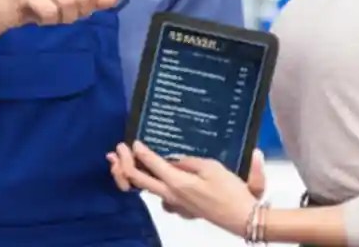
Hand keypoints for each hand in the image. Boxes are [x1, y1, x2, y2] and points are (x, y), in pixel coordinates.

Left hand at [107, 144, 265, 202]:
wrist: (242, 217)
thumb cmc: (230, 190)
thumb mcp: (211, 167)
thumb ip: (188, 162)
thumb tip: (173, 159)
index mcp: (177, 182)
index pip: (151, 165)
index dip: (139, 152)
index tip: (132, 141)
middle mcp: (170, 195)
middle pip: (139, 181)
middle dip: (124, 164)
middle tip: (116, 151)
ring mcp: (175, 205)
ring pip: (147, 190)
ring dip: (134, 176)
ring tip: (125, 163)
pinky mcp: (182, 209)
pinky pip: (161, 197)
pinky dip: (151, 187)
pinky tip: (155, 180)